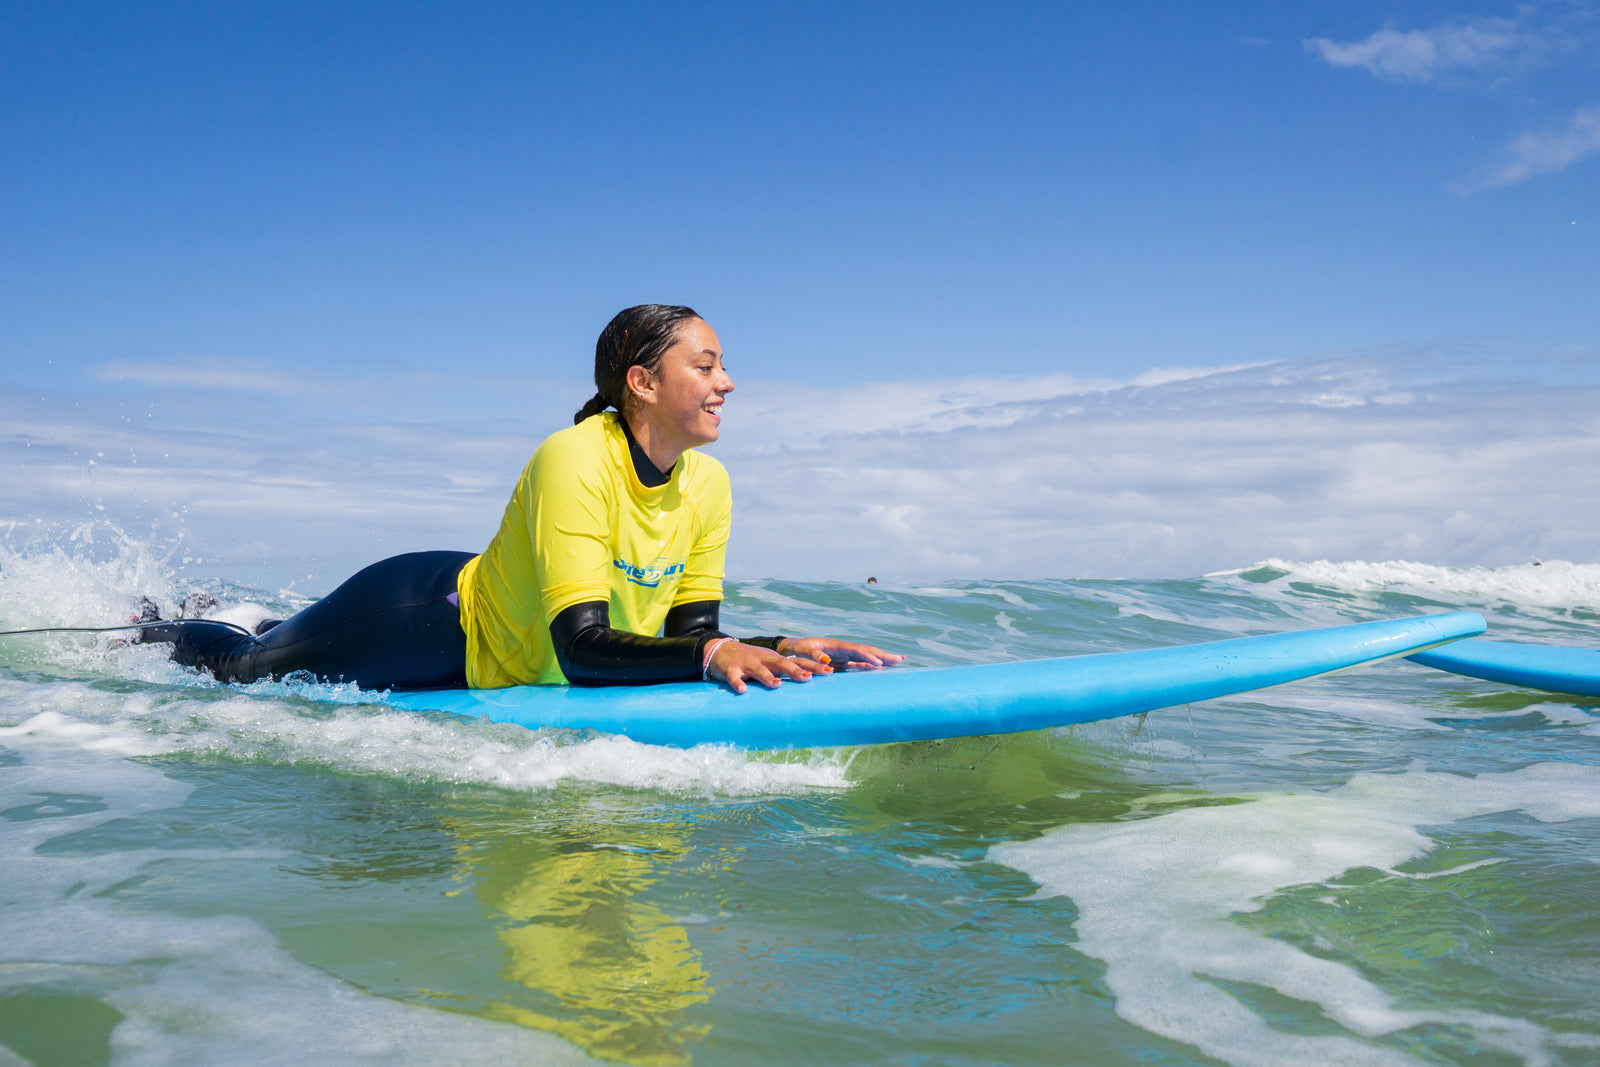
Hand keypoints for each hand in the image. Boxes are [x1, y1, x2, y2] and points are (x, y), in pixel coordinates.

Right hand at [708, 640, 830, 693]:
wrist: (721, 649)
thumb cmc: (751, 660)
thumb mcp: (770, 663)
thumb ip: (786, 671)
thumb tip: (811, 680)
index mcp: (775, 659)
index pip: (797, 661)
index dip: (813, 666)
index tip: (829, 671)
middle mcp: (764, 659)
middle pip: (782, 663)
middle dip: (795, 671)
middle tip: (809, 678)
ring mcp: (747, 664)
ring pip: (759, 670)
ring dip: (768, 677)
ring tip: (777, 685)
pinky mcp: (731, 670)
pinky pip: (734, 678)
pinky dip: (738, 683)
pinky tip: (742, 691)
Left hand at [775, 637, 903, 670]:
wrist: (793, 649)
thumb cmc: (797, 649)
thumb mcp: (803, 650)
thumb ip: (815, 655)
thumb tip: (828, 662)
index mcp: (836, 645)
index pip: (856, 650)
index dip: (868, 656)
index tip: (880, 664)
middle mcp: (844, 649)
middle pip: (867, 651)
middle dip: (883, 655)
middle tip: (901, 659)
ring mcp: (845, 656)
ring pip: (867, 657)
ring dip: (882, 660)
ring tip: (900, 661)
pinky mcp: (844, 663)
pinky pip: (861, 664)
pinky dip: (872, 666)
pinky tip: (884, 669)